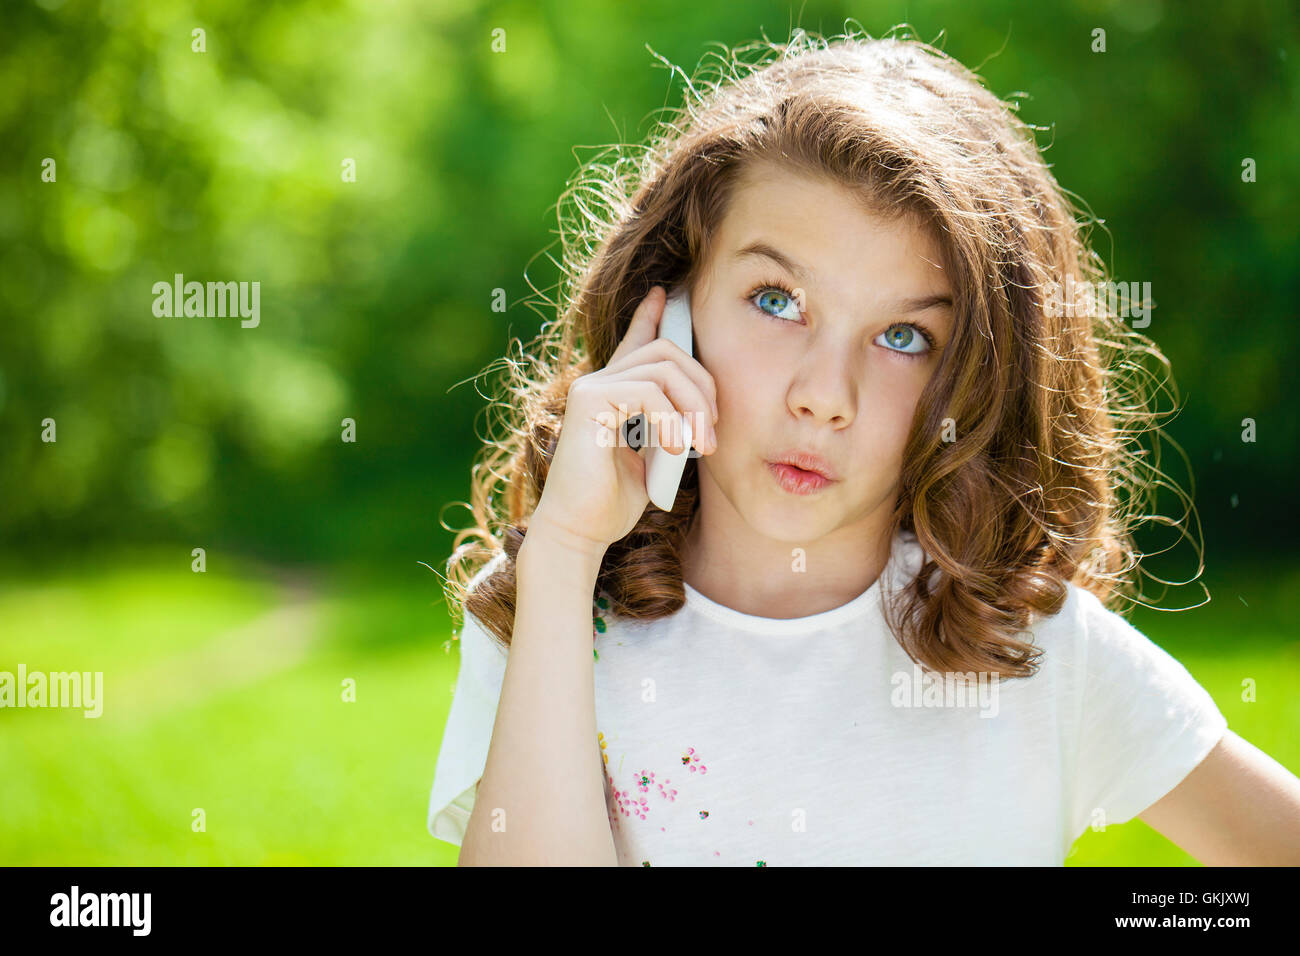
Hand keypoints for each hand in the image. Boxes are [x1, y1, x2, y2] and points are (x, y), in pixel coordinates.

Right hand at [530, 285, 717, 554]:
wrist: (581, 531)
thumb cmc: (614, 502)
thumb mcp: (654, 456)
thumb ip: (666, 423)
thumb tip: (696, 406)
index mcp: (613, 393)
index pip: (635, 341)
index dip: (652, 314)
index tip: (665, 294)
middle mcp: (599, 382)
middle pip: (667, 352)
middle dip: (703, 385)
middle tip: (713, 429)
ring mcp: (591, 388)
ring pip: (663, 368)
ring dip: (694, 406)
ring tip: (701, 445)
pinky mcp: (589, 402)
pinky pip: (647, 391)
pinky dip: (670, 419)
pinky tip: (673, 447)